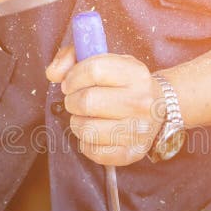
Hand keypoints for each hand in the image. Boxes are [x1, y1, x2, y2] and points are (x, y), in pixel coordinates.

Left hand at [46, 46, 164, 165]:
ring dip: (77, 123)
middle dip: (72, 101)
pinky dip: (87, 144)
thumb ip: (72, 58)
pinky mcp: (133, 152)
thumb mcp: (105, 60)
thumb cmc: (123, 83)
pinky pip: (95, 152)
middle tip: (75, 101)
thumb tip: (52, 74)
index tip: (70, 83)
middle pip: (87, 101)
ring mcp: (139, 129)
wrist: (158, 107)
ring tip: (85, 117)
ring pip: (87, 130)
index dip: (73, 76)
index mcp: (136, 73)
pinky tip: (93, 134)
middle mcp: (141, 101)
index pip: (94, 70)